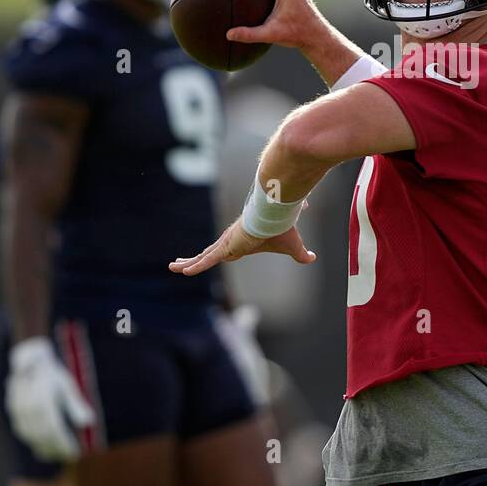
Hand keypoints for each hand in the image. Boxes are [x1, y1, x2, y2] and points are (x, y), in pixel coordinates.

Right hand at [5, 336, 95, 461]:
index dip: (63, 444)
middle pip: (43, 436)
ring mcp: (19, 411)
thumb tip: (88, 423)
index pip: (54, 430)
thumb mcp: (68, 385)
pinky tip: (43, 446)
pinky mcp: (13, 412)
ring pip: (32, 436)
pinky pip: (23, 432)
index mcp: (44, 400)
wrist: (31, 360)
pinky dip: (34, 441)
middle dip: (55, 448)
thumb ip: (76, 405)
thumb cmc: (54, 374)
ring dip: (44, 447)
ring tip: (57, 455)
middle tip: (68, 456)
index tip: (74, 452)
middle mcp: (30, 407)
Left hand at [169, 216, 315, 276]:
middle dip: (194, 259)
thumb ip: (301, 254)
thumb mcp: (293, 246)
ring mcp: (227, 244)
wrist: (276, 213)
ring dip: (188, 263)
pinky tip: (182, 272)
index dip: (215, 256)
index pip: (226, 252)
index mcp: (243, 242)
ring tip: (173, 267)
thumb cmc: (282, 226)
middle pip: (209, 253)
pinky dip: (195, 266)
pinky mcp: (226, 246)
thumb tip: (313, 258)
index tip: (206, 258)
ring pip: (203, 257)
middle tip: (180, 263)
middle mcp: (231, 242)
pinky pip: (207, 260)